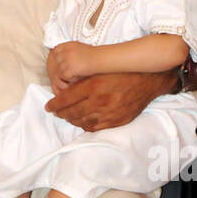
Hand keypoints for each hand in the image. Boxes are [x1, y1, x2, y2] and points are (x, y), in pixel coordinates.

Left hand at [45, 70, 171, 131]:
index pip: (66, 99)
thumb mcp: (100, 69)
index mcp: (94, 85)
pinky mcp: (116, 121)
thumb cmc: (122, 71)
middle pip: (72, 113)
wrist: (148, 80)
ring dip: (72, 120)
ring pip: (82, 122)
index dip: (54, 104)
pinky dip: (86, 126)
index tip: (48, 106)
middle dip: (61, 114)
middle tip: (56, 112)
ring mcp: (109, 114)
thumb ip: (83, 79)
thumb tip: (64, 89)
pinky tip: (83, 122)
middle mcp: (100, 101)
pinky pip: (95, 128)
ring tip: (68, 117)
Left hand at [48, 41, 94, 84]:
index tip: (67, 60)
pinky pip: (64, 76)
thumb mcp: (78, 46)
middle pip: (57, 61)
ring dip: (68, 73)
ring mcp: (67, 60)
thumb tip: (59, 52)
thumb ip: (68, 49)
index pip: (56, 50)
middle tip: (73, 67)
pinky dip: (71, 77)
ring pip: (60, 70)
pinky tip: (78, 75)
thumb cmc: (92, 54)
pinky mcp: (70, 68)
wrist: (100, 59)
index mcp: (67, 45)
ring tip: (77, 71)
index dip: (60, 57)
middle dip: (63, 66)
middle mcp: (66, 51)